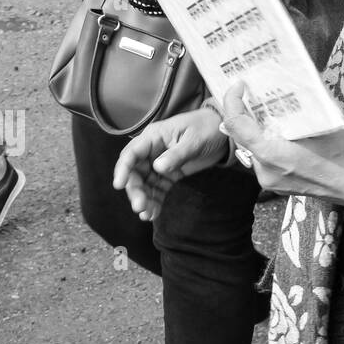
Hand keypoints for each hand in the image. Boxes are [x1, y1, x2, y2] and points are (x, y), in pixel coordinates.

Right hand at [112, 107, 228, 221]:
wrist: (224, 131)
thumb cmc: (207, 128)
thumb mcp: (194, 140)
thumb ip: (176, 154)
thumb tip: (157, 168)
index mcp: (154, 137)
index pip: (131, 153)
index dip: (122, 169)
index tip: (119, 185)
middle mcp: (152, 151)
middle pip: (135, 173)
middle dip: (135, 191)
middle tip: (139, 207)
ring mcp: (159, 164)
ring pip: (144, 184)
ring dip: (144, 199)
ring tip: (147, 215)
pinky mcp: (169, 174)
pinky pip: (158, 189)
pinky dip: (155, 201)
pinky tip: (154, 214)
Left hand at [220, 82, 343, 200]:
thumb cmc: (342, 153)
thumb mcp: (322, 121)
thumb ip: (301, 105)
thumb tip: (296, 82)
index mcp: (271, 153)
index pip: (236, 125)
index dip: (232, 101)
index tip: (239, 86)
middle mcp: (264, 170)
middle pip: (242, 138)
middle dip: (247, 116)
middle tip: (256, 98)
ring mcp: (269, 182)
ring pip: (253, 150)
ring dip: (259, 133)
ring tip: (274, 117)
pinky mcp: (277, 187)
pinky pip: (264, 162)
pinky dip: (269, 146)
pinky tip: (284, 137)